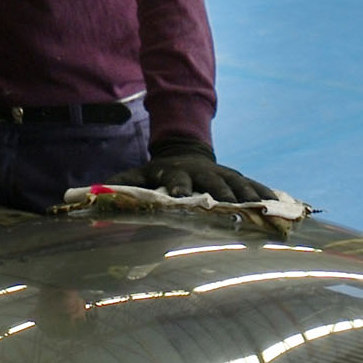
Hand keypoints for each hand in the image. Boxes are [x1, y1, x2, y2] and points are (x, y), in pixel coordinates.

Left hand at [107, 142, 277, 202]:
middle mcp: (200, 172)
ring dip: (248, 197)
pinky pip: (254, 185)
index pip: (175, 181)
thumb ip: (116, 189)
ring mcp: (221, 173)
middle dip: (221, 195)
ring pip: (237, 184)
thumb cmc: (155, 174)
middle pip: (212, 183)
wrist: (183, 151)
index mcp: (174, 174)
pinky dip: (266, 194)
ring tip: (261, 210)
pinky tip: (278, 205)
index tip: (178, 197)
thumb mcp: (134, 177)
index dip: (177, 188)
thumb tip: (85, 198)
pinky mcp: (237, 177)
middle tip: (230, 208)